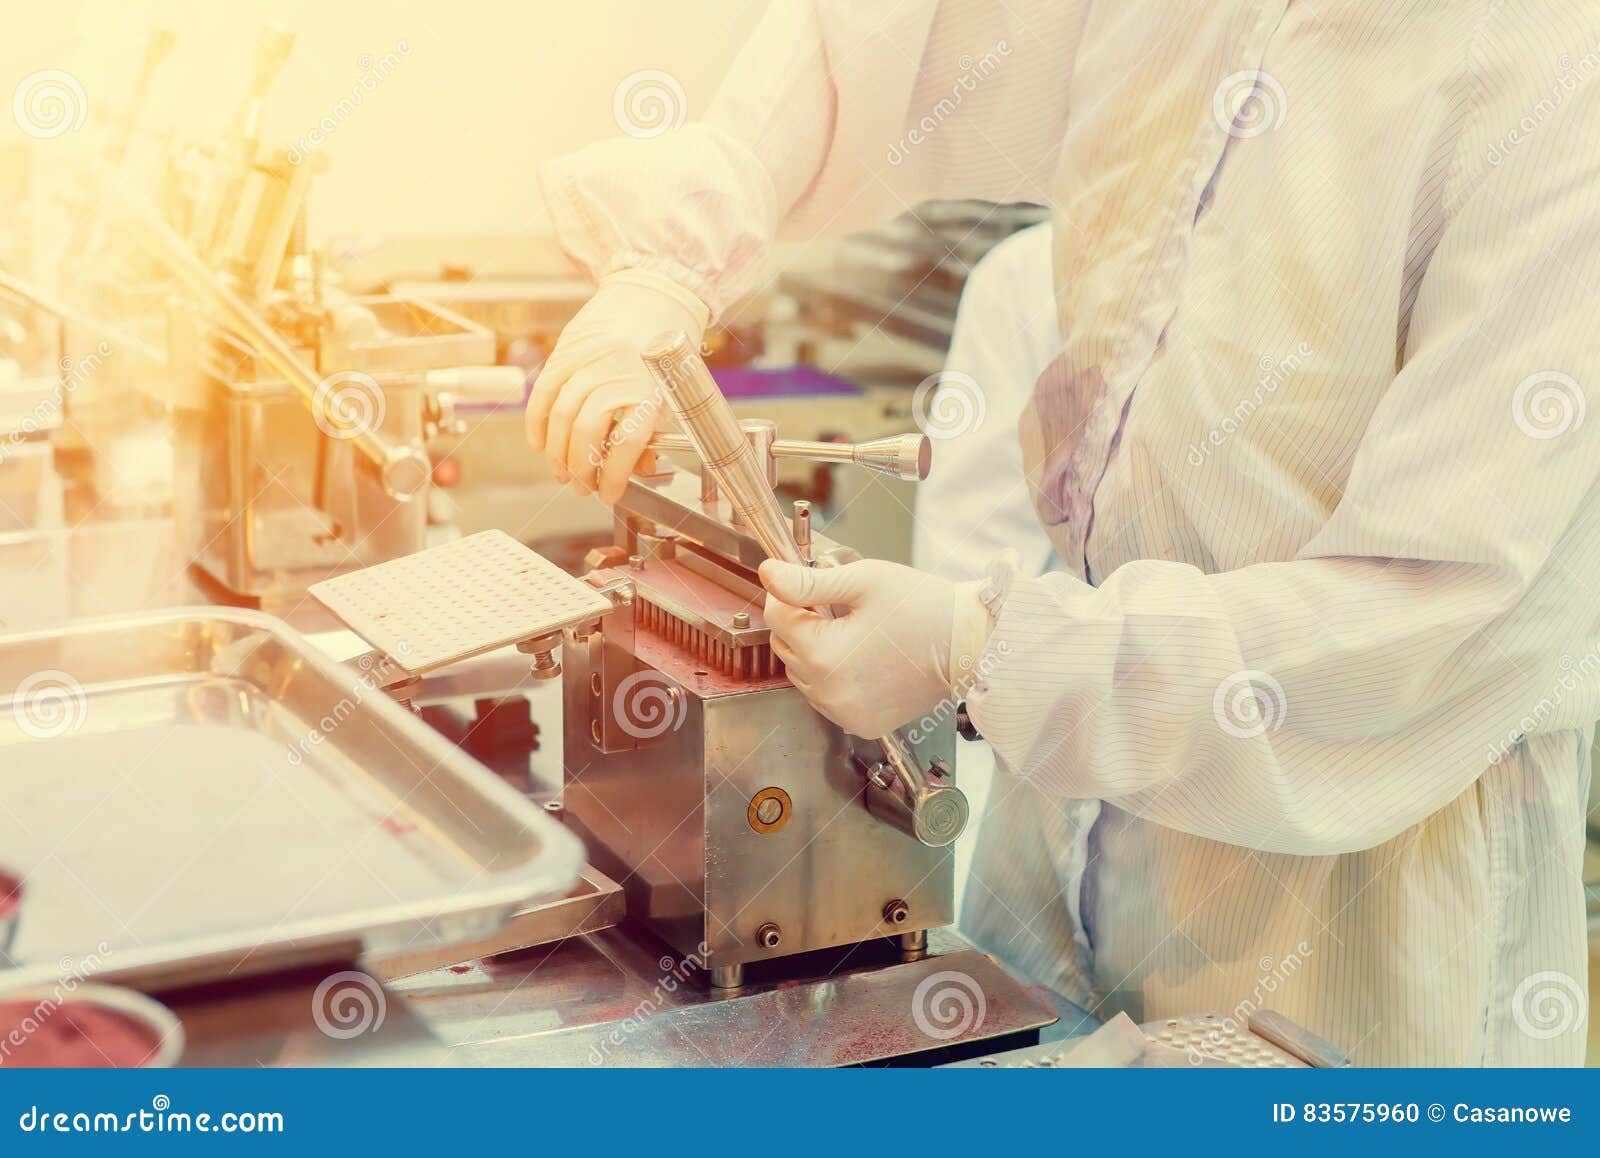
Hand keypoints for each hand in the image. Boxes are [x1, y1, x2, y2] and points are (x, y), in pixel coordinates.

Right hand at [524, 272, 706, 502]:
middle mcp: (618, 371)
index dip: (614, 475)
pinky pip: (543, 391)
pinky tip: (539, 444)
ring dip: (556, 452)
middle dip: (579, 468)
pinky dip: (536, 423)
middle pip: (587, 431)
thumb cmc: (667, 348)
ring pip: (561, 414)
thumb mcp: (670, 391)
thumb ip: (652, 431)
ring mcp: (589, 358)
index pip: (628, 442)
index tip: (607, 495)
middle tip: (580, 487)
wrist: (655, 290)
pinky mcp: (567, 347)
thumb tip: (639, 471)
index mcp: (651, 386)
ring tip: (562, 472)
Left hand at [760, 558, 955, 737]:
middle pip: (786, 648)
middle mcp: (830, 694)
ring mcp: (845, 713)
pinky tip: (860, 656)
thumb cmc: (925, 609)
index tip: (805, 581)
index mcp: (825, 657)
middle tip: (835, 605)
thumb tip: (768, 574)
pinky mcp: (862, 722)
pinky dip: (832, 676)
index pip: (777, 618)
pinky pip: (826, 696)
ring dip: (814, 651)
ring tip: (852, 631)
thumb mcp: (863, 582)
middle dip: (802, 623)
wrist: (968, 644)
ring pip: (803, 675)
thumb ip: (808, 582)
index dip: (786, 593)